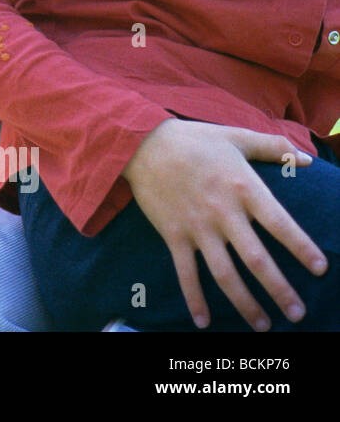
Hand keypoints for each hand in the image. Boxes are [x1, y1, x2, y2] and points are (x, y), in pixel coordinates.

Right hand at [122, 119, 326, 329]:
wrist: (141, 143)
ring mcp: (197, 227)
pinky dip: (194, 298)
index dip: (302, 248)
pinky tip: (204, 322)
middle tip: (298, 314)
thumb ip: (273, 148)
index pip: (280, 224)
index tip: (320, 269)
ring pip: (224, 273)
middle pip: (256, 259)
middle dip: (279, 290)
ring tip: (263, 325)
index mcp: (243, 187)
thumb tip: (308, 159)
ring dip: (245, 302)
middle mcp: (223, 212)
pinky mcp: (174, 234)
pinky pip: (185, 273)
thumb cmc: (193, 139)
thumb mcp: (236, 137)